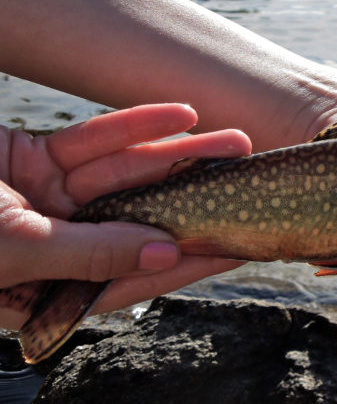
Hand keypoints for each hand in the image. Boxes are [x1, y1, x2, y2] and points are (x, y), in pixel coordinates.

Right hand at [0, 104, 251, 328]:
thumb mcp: (16, 249)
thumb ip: (91, 253)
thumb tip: (165, 253)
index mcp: (49, 288)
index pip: (135, 275)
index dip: (190, 260)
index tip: (239, 245)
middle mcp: (58, 244)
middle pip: (141, 219)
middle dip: (196, 196)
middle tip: (246, 176)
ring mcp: (48, 200)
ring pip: (126, 175)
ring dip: (179, 156)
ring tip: (232, 142)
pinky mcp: (36, 160)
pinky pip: (92, 141)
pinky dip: (134, 126)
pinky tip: (180, 116)